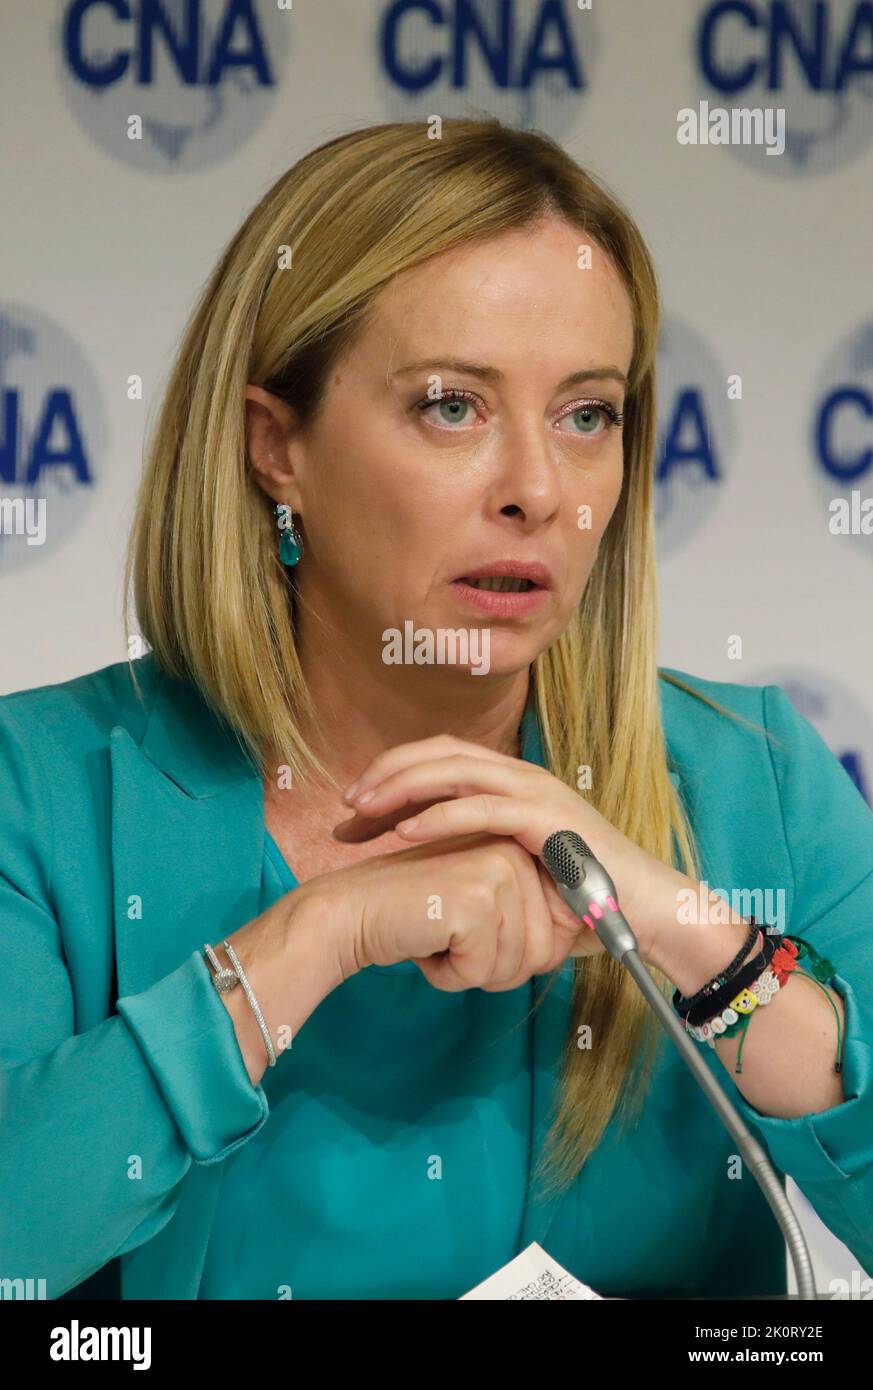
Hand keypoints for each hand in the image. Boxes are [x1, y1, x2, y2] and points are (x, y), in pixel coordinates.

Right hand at [296, 832, 604, 990]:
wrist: (350, 912)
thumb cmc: (413, 918)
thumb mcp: (482, 915)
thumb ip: (526, 926)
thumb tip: (568, 948)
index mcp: (521, 854)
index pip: (551, 942)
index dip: (506, 960)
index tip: (466, 934)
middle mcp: (515, 854)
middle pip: (539, 957)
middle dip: (489, 969)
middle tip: (447, 938)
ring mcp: (498, 871)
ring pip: (514, 967)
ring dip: (468, 972)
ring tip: (435, 934)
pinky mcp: (477, 897)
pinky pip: (482, 971)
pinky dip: (448, 974)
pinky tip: (425, 941)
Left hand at [337, 733, 687, 967]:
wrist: (647, 912)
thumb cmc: (584, 901)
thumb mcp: (518, 873)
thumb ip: (478, 861)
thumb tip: (429, 879)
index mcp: (513, 784)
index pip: (442, 761)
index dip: (394, 776)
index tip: (352, 811)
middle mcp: (522, 777)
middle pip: (441, 753)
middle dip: (387, 773)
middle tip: (345, 803)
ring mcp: (537, 793)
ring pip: (456, 770)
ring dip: (403, 785)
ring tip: (363, 809)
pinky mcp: (549, 820)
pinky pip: (484, 809)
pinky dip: (440, 815)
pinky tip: (405, 831)